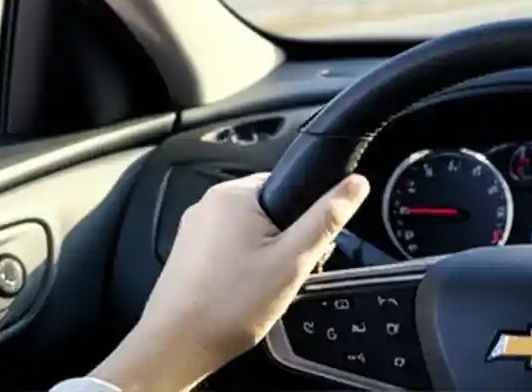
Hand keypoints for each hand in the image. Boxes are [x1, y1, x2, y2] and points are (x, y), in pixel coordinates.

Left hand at [92, 172, 368, 391]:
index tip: (304, 245)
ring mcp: (194, 228)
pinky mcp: (188, 251)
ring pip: (250, 230)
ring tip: (260, 285)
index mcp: (235, 194)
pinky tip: (242, 290)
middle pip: (269, 208)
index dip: (306, 215)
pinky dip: (242, 264)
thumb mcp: (292, 261)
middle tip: (284, 271)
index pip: (288, 183)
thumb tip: (355, 184)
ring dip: (264, 253)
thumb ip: (326, 218)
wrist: (176, 347)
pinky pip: (228, 245)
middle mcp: (209, 204)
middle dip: (285, 238)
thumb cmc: (230, 305)